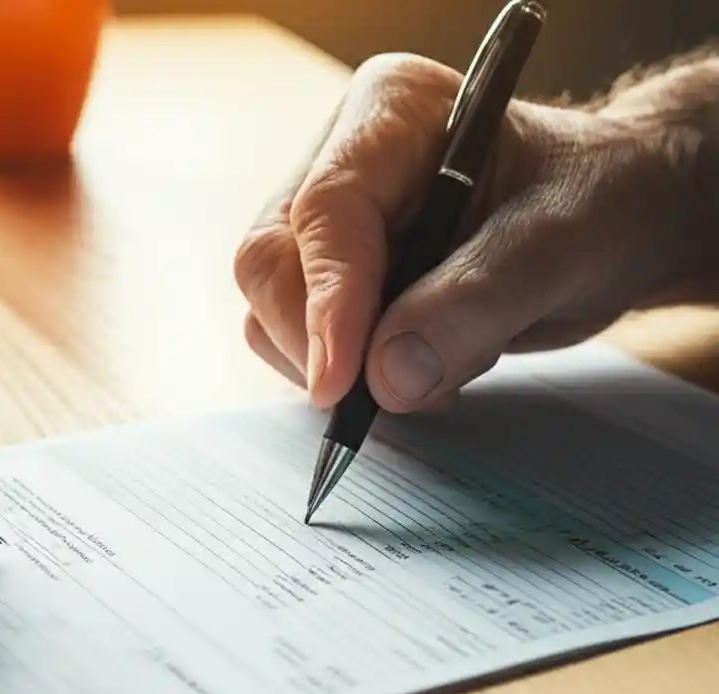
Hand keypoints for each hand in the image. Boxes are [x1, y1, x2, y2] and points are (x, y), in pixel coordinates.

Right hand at [235, 54, 716, 412]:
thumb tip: (384, 378)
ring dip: (341, 364)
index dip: (327, 300)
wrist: (612, 217)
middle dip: (322, 341)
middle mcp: (337, 159)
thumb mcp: (563, 246)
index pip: (325, 210)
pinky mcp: (325, 274)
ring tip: (442, 364)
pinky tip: (421, 364)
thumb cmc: (596, 203)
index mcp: (389, 112)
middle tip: (396, 393)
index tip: (343, 382)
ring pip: (271, 309)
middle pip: (270, 262)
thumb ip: (476, 303)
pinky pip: (296, 338)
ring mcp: (323, 222)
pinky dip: (349, 374)